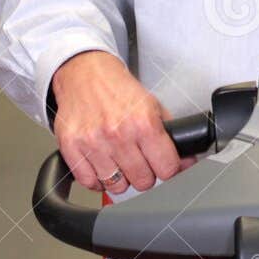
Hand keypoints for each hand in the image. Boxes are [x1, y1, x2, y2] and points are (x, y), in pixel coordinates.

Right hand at [51, 51, 183, 194]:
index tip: (164, 166)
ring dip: (121, 178)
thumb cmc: (118, 88)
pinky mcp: (71, 148)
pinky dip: (97, 179)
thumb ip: (170, 134)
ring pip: (117, 186)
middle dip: (146, 173)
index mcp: (143, 122)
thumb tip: (187, 161)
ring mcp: (93, 143)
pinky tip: (102, 164)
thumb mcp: (152, 104)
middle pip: (143, 181)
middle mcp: (118, 134)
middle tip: (141, 160)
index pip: (167, 168)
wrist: (84, 72)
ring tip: (120, 160)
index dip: (169, 169)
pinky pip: (90, 182)